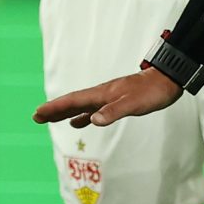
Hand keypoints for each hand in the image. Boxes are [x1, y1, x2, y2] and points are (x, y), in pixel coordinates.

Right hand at [35, 67, 181, 129]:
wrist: (167, 81)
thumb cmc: (151, 92)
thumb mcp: (133, 104)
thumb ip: (113, 112)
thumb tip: (92, 121)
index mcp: (102, 94)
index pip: (73, 101)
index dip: (55, 108)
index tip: (38, 113)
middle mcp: (101, 95)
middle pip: (72, 103)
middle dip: (54, 110)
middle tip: (36, 117)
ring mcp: (107, 98)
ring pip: (80, 107)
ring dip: (65, 113)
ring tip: (50, 119)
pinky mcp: (116, 102)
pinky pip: (93, 110)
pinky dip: (83, 117)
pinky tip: (78, 122)